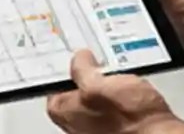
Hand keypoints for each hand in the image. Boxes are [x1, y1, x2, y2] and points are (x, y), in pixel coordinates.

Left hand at [46, 49, 183, 133]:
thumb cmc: (130, 117)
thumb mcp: (99, 83)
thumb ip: (82, 69)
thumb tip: (79, 58)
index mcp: (64, 111)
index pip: (54, 84)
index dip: (67, 68)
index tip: (79, 56)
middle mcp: (76, 124)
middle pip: (75, 90)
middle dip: (88, 74)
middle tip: (102, 62)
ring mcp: (96, 127)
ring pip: (96, 96)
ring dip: (106, 84)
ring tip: (120, 76)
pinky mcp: (116, 127)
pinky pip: (112, 105)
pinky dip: (119, 94)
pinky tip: (130, 89)